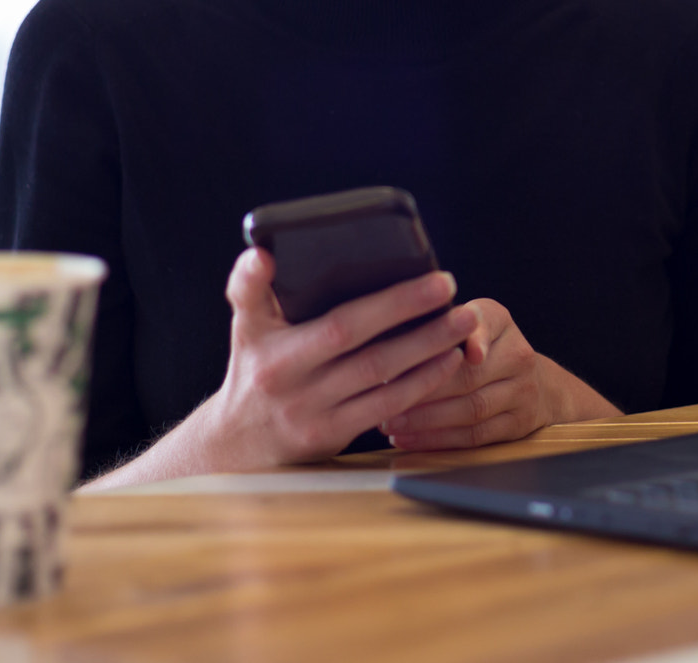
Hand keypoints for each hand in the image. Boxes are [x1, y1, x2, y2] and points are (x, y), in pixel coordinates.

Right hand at [83, 249, 476, 487]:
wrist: (235, 443)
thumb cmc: (252, 368)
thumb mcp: (243, 325)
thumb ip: (250, 287)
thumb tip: (262, 253)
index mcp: (272, 346)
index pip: (323, 319)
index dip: (353, 299)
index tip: (397, 274)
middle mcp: (290, 380)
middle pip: (360, 341)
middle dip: (409, 310)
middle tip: (448, 284)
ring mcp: (313, 412)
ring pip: (381, 374)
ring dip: (427, 346)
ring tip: (462, 321)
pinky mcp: (332, 437)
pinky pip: (386, 405)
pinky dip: (420, 382)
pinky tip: (446, 360)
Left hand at [378, 299, 619, 451]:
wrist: (534, 383)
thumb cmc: (481, 348)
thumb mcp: (468, 323)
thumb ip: (438, 322)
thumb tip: (386, 328)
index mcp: (501, 322)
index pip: (486, 324)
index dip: (470, 337)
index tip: (448, 350)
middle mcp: (518, 355)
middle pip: (470, 376)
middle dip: (423, 390)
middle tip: (385, 397)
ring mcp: (522, 392)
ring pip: (472, 409)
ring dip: (427, 420)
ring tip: (391, 422)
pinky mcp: (517, 425)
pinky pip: (475, 436)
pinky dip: (439, 440)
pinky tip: (410, 439)